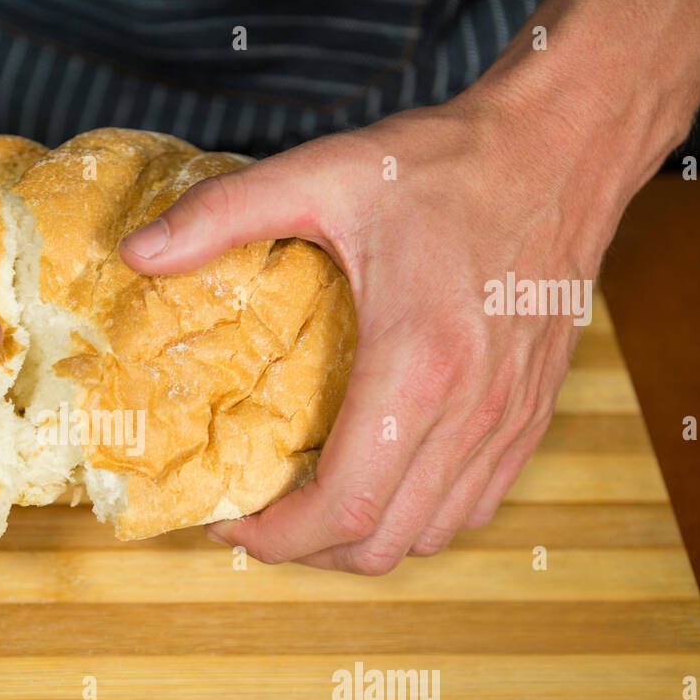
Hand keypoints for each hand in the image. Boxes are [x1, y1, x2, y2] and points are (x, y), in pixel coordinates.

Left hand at [120, 100, 598, 573]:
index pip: (346, 506)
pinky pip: (473, 508)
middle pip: (382, 542)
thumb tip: (136, 251)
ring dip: (360, 540)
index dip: (278, 539)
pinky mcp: (530, 418)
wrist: (564, 148)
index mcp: (418, 365)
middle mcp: (472, 411)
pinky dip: (416, 518)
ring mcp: (509, 422)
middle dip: (306, 551)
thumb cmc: (449, 166)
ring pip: (430, 537)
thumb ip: (223, 214)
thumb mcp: (326, 174)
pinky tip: (378, 481)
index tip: (230, 523)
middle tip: (257, 519)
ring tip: (309, 508)